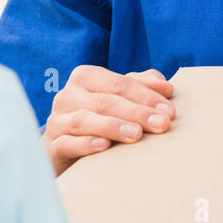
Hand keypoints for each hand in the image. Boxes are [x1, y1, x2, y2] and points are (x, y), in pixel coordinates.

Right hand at [42, 65, 174, 176]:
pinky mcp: (52, 144)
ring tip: (137, 135)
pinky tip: (104, 147)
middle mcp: (67, 95)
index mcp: (85, 76)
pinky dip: (85, 144)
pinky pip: (67, 143)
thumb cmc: (98, 117)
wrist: (65, 146)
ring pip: (84, 120)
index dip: (146, 95)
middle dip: (136, 112)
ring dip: (113, 126)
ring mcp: (57, 120)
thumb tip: (165, 86)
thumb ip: (140, 86)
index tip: (170, 111)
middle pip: (105, 101)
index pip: (118, 83)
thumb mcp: (118, 98)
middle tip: (162, 124)